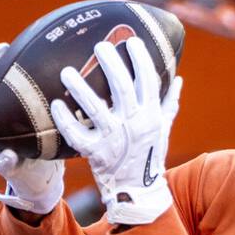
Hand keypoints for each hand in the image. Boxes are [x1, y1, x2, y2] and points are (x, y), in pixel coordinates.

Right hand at [0, 42, 65, 215]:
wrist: (45, 176)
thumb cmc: (47, 139)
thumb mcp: (51, 115)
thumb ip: (57, 96)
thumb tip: (80, 65)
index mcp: (5, 107)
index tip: (2, 49)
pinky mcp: (6, 168)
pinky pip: (1, 164)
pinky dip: (4, 159)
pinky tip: (9, 155)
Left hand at [50, 37, 182, 225]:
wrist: (138, 193)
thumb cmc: (149, 157)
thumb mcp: (163, 130)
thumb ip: (169, 104)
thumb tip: (178, 79)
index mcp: (150, 116)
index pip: (148, 80)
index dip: (140, 59)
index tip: (131, 41)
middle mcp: (133, 125)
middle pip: (121, 88)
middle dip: (111, 64)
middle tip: (100, 46)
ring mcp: (113, 140)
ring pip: (95, 109)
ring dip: (80, 88)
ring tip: (67, 71)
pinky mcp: (96, 154)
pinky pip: (77, 135)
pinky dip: (65, 120)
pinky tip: (56, 104)